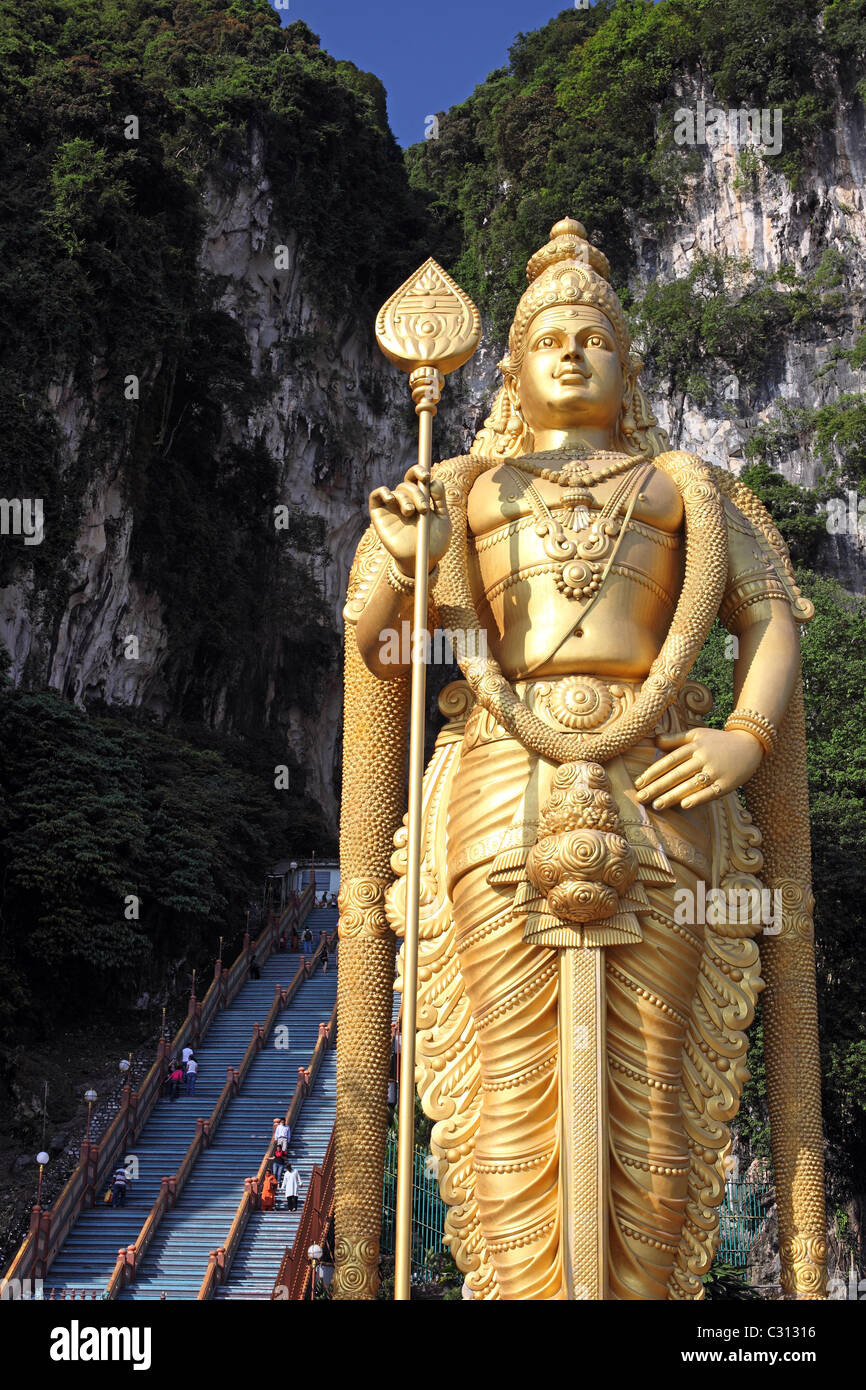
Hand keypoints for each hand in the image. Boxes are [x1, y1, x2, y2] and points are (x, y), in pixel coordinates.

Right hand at [369, 464, 450, 575]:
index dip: (419, 471)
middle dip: (417, 493)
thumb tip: (434, 480)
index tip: (426, 476)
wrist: (421, 561)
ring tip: (410, 513)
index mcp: (421, 499)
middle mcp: (406, 501)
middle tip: (423, 509)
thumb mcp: (443, 520)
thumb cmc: (434, 543)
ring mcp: (392, 508)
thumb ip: (440, 500)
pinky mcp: (379, 515)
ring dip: (405, 498)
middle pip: (408, 484)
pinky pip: (375, 496)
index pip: (417, 478)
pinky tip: (390, 498)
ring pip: (396, 491)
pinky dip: (382, 492)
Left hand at [633, 728, 763, 811]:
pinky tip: (684, 805)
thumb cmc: (719, 741)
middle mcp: (703, 758)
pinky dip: (698, 798)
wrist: (751, 744)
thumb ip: (675, 739)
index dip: (653, 772)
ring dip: (673, 796)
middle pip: (677, 774)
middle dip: (657, 787)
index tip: (639, 783)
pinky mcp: (728, 783)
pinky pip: (711, 792)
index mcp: (694, 746)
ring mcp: (716, 770)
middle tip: (640, 798)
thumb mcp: (697, 734)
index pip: (670, 760)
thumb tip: (654, 741)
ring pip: (691, 784)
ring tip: (657, 805)